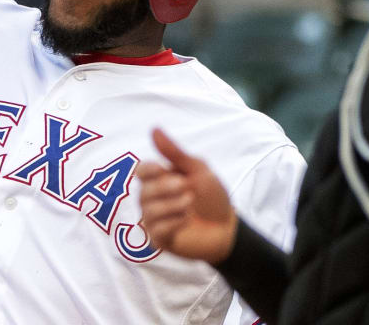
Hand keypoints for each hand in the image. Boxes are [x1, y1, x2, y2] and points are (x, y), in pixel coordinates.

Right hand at [136, 128, 237, 263]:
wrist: (227, 227)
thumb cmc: (212, 196)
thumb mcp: (198, 170)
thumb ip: (175, 152)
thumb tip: (154, 129)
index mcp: (160, 180)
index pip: (142, 171)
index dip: (150, 170)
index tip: (166, 170)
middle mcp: (152, 199)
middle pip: (144, 191)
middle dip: (166, 188)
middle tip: (187, 188)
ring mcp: (154, 219)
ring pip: (149, 211)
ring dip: (173, 206)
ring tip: (190, 204)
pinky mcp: (159, 238)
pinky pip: (156, 229)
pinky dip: (174, 222)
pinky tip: (187, 220)